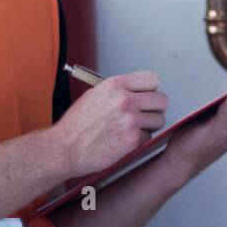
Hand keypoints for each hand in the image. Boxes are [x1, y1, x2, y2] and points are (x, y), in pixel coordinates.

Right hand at [53, 71, 167, 175]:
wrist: (65, 148)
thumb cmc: (76, 124)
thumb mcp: (95, 94)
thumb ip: (118, 91)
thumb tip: (138, 91)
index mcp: (115, 85)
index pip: (152, 79)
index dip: (152, 89)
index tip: (147, 96)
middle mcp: (125, 100)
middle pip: (162, 100)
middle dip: (156, 108)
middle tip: (146, 114)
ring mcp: (130, 120)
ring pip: (158, 120)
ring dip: (149, 125)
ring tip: (132, 128)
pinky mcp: (131, 140)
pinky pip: (148, 137)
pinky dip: (139, 140)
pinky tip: (123, 140)